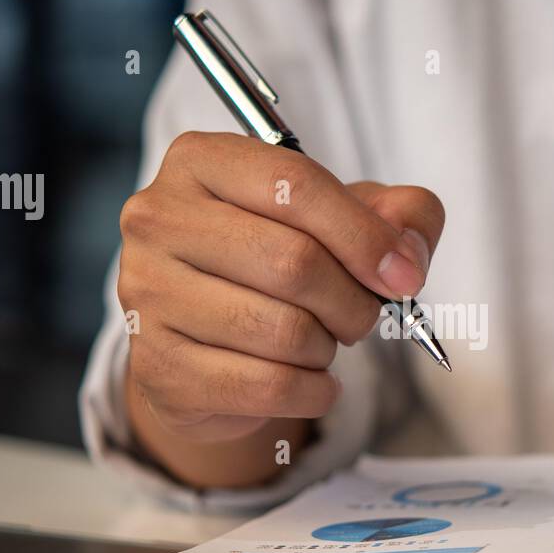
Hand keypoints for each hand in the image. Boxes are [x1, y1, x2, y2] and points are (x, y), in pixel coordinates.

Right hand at [117, 131, 443, 484]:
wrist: (203, 342)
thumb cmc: (275, 261)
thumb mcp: (341, 218)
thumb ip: (396, 213)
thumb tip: (407, 254)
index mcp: (201, 161)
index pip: (295, 186)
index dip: (365, 236)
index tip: (406, 277)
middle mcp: (158, 219)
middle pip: (293, 262)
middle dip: (353, 301)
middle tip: (363, 316)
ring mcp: (146, 294)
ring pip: (283, 331)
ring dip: (327, 347)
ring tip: (320, 342)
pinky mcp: (157, 366)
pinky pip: (267, 386)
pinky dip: (313, 391)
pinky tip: (312, 381)